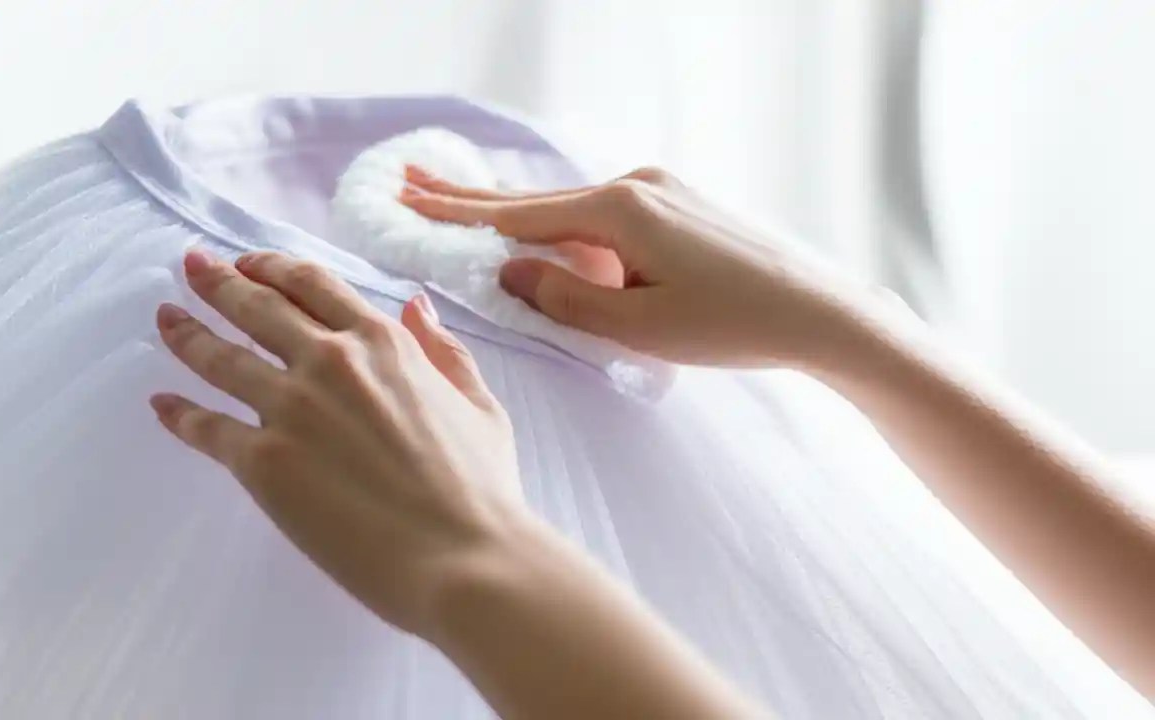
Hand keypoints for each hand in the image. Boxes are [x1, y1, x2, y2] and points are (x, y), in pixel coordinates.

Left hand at [150, 248, 525, 635]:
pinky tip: (162, 404)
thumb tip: (415, 305)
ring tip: (165, 318)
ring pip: (221, 358)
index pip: (312, 285)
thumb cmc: (482, 487)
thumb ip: (443, 350)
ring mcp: (290, 410)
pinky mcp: (263, 463)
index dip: (273, 267)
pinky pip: (207, 429)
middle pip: (257, 307)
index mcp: (382, 342)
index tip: (249, 262)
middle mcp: (329, 362)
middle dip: (218, 281)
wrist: (463, 557)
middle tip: (190, 266)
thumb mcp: (478, 403)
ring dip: (187, 333)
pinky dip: (179, 414)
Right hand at [402, 165, 876, 368]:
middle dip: (472, 196)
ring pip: (572, 209)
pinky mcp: (679, 201)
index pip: (517, 216)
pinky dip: (566, 226)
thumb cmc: (731, 326)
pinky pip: (604, 213)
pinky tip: (549, 235)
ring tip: (467, 212)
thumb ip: (564, 297)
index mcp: (618, 211)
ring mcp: (660, 188)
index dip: (456, 213)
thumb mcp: (636, 326)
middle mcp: (635, 184)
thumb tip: (508, 269)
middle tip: (412, 177)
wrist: (818, 309)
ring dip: (521, 217)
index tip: (405, 198)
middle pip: (536, 199)